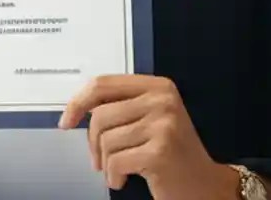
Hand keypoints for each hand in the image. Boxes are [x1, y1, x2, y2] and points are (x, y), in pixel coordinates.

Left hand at [59, 75, 227, 195]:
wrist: (204, 185)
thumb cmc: (172, 153)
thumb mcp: (151, 119)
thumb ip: (121, 107)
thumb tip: (76, 109)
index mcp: (158, 86)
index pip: (103, 84)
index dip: (78, 102)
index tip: (66, 121)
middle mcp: (162, 100)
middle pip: (100, 115)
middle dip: (93, 143)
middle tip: (101, 159)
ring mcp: (163, 125)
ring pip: (106, 140)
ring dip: (106, 162)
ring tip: (120, 169)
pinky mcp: (160, 152)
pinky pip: (115, 162)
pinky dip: (114, 176)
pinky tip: (124, 179)